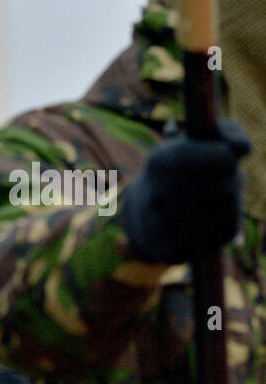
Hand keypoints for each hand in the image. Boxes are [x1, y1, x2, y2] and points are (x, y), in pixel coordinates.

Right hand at [120, 119, 250, 264]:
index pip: (226, 157)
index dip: (225, 157)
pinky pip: (224, 235)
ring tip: (204, 204)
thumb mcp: (194, 142)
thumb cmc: (178, 172)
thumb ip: (225, 132)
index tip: (211, 160)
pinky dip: (220, 228)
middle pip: (229, 188)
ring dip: (225, 206)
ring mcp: (166, 226)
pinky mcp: (176, 251)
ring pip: (230, 211)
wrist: (141, 216)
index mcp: (162, 162)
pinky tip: (201, 225)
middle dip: (225, 185)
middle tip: (206, 185)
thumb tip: (242, 148)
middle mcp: (160, 196)